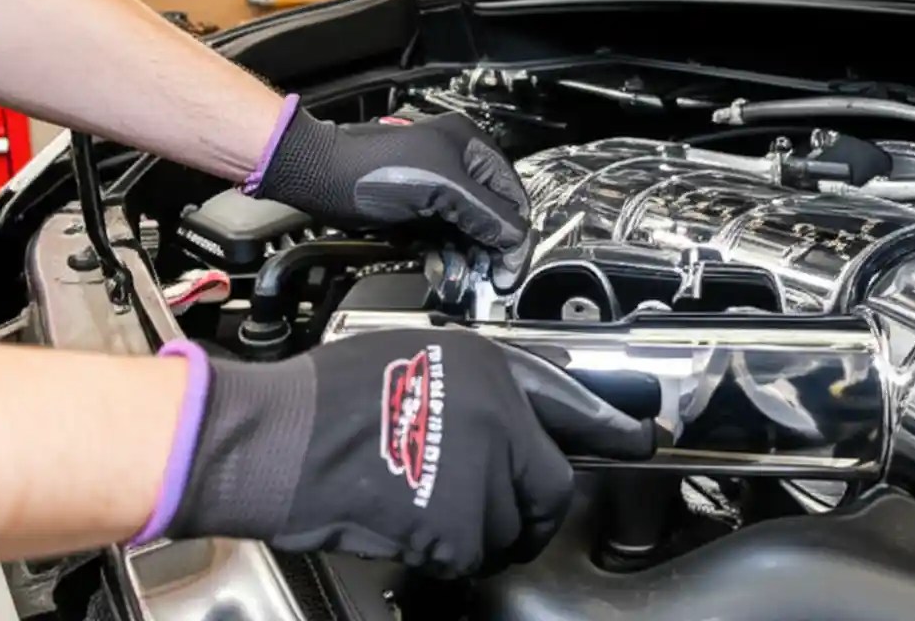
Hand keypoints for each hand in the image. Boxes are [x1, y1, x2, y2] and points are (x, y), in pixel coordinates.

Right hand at [138, 331, 655, 577]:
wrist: (274, 436)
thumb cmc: (322, 399)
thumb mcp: (409, 361)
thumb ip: (469, 390)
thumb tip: (497, 424)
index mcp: (485, 368)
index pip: (570, 400)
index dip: (609, 425)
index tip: (639, 439)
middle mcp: (494, 412)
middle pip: (549, 482)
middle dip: (531, 510)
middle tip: (505, 519)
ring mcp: (478, 466)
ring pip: (509, 525)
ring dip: (478, 532)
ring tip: (427, 512)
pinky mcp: (455, 518)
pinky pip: (470, 553)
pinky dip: (444, 554)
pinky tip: (407, 527)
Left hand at [246, 98, 533, 290]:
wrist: (320, 177)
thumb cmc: (374, 170)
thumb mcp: (443, 188)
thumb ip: (485, 213)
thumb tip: (515, 239)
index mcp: (472, 147)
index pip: (512, 196)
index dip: (515, 234)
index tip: (509, 270)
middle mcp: (459, 165)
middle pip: (492, 215)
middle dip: (491, 248)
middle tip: (487, 278)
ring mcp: (438, 188)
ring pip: (469, 230)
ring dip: (468, 256)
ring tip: (463, 276)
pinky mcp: (418, 209)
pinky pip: (444, 236)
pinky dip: (447, 254)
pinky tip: (443, 268)